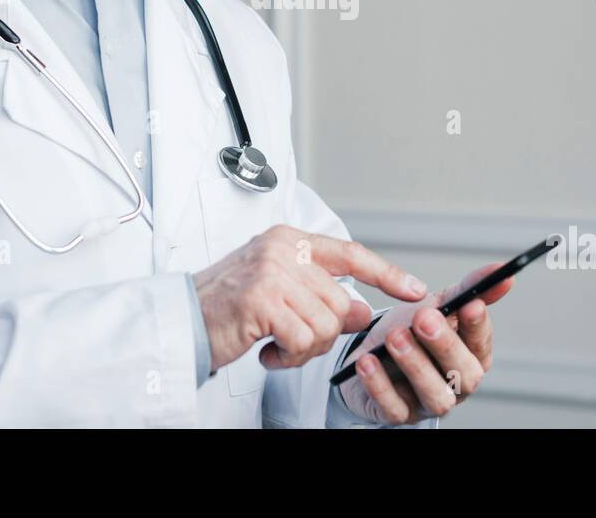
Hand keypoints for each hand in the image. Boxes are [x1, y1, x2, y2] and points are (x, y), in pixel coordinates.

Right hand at [193, 225, 429, 372]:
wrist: (180, 321)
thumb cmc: (226, 307)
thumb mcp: (279, 292)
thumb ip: (320, 294)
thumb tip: (360, 310)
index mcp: (290, 239)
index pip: (350, 254)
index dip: (386, 273)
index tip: (415, 289)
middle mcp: (283, 248)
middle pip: (340, 301)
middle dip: (322, 333)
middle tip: (289, 340)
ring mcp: (272, 271)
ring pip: (326, 324)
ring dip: (303, 348)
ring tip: (274, 344)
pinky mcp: (262, 299)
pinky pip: (303, 339)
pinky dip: (287, 356)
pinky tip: (265, 351)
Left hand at [337, 261, 512, 424]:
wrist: (373, 351)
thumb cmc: (412, 330)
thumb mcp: (437, 304)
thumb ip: (468, 288)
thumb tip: (502, 270)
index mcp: (471, 356)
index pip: (482, 343)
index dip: (477, 326)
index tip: (470, 303)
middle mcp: (455, 385)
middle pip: (463, 374)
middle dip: (445, 345)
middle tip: (424, 317)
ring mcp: (427, 403)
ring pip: (435, 396)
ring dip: (415, 364)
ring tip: (394, 337)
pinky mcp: (398, 414)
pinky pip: (394, 408)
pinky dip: (380, 385)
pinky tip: (368, 361)